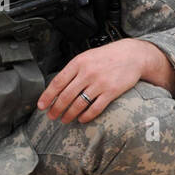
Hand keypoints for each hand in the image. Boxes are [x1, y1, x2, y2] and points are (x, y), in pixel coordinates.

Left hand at [37, 38, 154, 124]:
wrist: (132, 55)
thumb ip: (73, 70)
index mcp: (78, 63)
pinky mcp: (111, 92)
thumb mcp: (87, 57)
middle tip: (52, 116)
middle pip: (66, 96)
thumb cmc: (108, 56)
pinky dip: (86, 116)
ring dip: (69, 114)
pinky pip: (95, 108)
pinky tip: (82, 119)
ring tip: (65, 119)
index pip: (58, 82)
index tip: (41, 106)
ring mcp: (99, 83)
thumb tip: (58, 87)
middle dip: (56, 109)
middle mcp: (87, 73)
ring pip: (79, 104)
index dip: (48, 96)